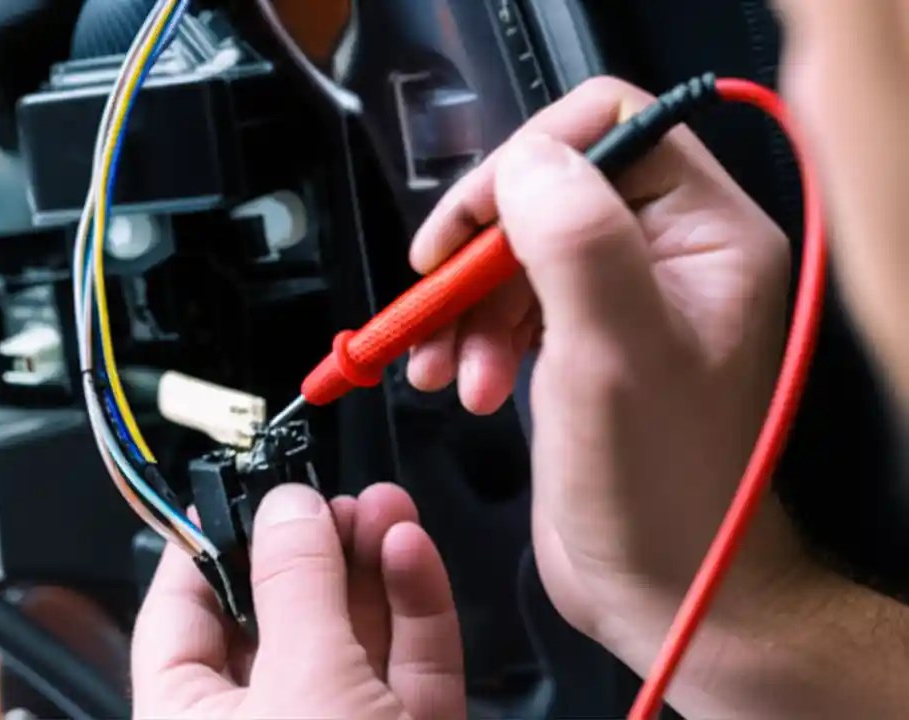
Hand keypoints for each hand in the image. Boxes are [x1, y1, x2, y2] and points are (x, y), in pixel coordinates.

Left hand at [131, 483, 464, 718]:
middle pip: (278, 618)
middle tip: (332, 493)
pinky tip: (409, 548)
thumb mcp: (304, 683)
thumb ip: (297, 585)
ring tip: (383, 502)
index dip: (210, 546)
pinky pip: (407, 665)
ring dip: (370, 562)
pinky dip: (414, 607)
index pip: (180, 616)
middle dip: (312, 546)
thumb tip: (287, 506)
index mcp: (190, 718)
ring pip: (351, 635)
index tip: (242, 489)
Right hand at [407, 78, 806, 698]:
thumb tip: (524, 162)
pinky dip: (466, 339)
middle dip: (477, 253)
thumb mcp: (614, 353)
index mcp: (705, 233)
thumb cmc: (663, 490)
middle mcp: (667, 254)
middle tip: (434, 301)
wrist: (662, 587)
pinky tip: (459, 384)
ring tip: (445, 371)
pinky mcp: (579, 340)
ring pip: (511, 250)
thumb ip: (576, 241)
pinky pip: (504, 302)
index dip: (524, 164)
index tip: (467, 230)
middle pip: (542, 190)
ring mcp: (619, 298)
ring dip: (462, 307)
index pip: (606, 127)